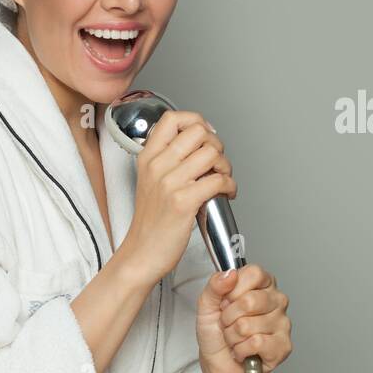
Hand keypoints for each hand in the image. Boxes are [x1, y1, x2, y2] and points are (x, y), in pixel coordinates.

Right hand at [112, 109, 236, 288]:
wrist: (142, 253)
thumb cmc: (152, 221)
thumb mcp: (151, 181)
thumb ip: (169, 159)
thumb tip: (201, 144)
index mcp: (148, 157)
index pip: (173, 118)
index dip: (197, 121)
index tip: (206, 136)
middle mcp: (157, 166)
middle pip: (199, 132)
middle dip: (217, 145)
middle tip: (218, 163)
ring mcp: (169, 183)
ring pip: (212, 154)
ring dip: (226, 167)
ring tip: (222, 180)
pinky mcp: (183, 202)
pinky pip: (218, 180)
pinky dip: (230, 186)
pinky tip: (226, 194)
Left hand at [195, 265, 292, 372]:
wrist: (217, 366)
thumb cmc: (216, 335)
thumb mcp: (206, 305)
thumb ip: (215, 285)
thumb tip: (230, 274)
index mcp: (262, 285)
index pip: (254, 273)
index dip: (234, 290)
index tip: (226, 302)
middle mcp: (277, 301)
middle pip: (251, 300)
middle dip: (229, 318)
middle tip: (229, 324)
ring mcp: (283, 324)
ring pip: (248, 325)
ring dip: (233, 337)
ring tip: (236, 339)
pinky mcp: (283, 346)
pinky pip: (256, 343)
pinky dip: (241, 351)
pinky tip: (244, 351)